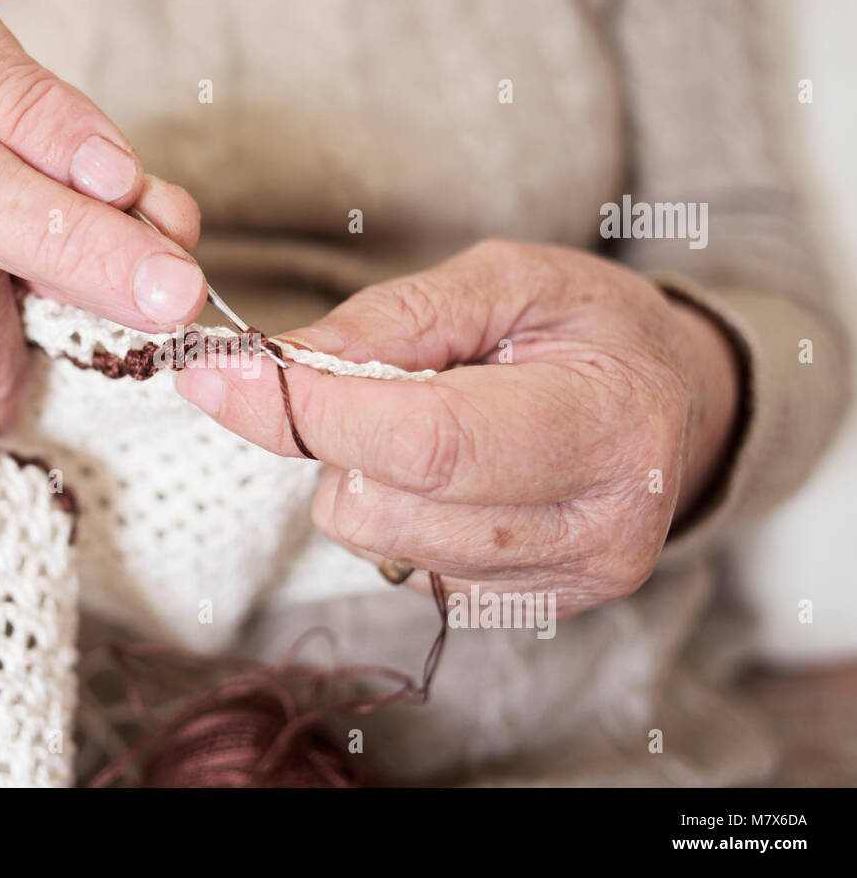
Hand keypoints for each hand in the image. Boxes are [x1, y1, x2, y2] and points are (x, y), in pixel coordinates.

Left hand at [176, 240, 740, 614]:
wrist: (668, 399)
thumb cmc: (588, 325)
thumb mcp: (507, 279)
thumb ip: (396, 319)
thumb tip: (282, 363)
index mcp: (607, 424)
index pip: (429, 440)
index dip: (311, 410)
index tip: (219, 374)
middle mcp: (597, 526)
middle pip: (389, 507)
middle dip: (337, 439)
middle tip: (374, 381)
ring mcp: (565, 581)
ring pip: (381, 546)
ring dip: (364, 478)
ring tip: (428, 422)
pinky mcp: (529, 608)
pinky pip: (402, 571)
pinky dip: (396, 514)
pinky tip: (450, 475)